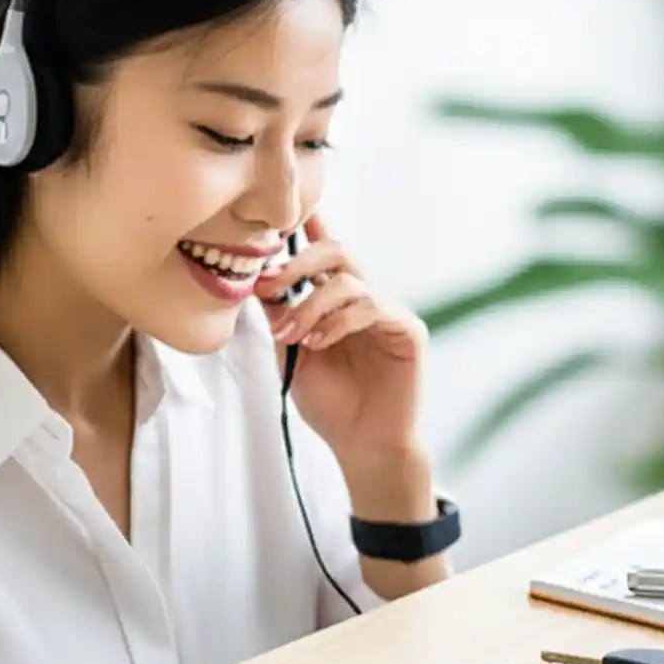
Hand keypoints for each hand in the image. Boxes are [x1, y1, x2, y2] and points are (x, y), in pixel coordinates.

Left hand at [253, 214, 428, 462]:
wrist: (361, 445)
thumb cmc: (331, 404)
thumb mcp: (290, 354)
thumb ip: (280, 315)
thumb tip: (255, 278)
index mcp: (337, 301)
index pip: (323, 254)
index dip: (307, 228)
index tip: (280, 219)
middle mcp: (364, 298)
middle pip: (337, 251)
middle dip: (297, 262)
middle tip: (267, 283)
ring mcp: (388, 312)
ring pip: (349, 280)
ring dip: (311, 305)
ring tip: (293, 335)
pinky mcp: (408, 329)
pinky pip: (372, 306)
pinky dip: (338, 321)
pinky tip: (319, 343)